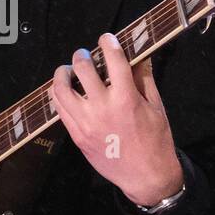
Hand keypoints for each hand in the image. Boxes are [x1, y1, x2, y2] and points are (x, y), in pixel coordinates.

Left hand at [50, 34, 183, 206]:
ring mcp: (86, 123)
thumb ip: (144, 79)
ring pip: (61, 89)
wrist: (146, 176)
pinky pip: (59, 110)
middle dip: (82, 56)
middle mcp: (103, 108)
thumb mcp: (156, 107)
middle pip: (83, 69)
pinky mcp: (77, 136)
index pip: (114, 60)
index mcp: (126, 98)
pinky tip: (64, 91)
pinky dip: (58, 96)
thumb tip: (139, 56)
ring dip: (63, 74)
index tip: (106, 38)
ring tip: (68, 71)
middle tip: (84, 55)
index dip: (108, 43)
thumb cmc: (156, 141)